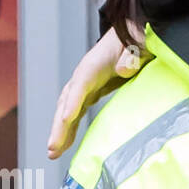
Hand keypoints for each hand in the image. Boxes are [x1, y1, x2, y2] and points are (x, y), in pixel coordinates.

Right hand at [47, 22, 148, 158]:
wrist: (131, 34)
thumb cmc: (134, 40)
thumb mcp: (136, 45)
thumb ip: (131, 56)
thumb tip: (123, 68)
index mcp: (92, 65)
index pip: (80, 86)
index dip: (72, 102)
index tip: (66, 119)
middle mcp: (83, 76)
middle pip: (66, 102)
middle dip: (58, 125)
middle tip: (52, 148)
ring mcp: (84, 85)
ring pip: (67, 110)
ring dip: (60, 131)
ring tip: (53, 153)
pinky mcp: (90, 92)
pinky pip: (75, 113)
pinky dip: (70, 128)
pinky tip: (65, 145)